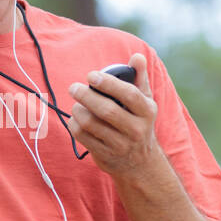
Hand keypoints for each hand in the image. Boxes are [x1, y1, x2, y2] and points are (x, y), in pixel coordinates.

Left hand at [66, 53, 160, 180]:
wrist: (140, 164)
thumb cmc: (139, 123)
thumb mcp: (145, 102)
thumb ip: (139, 77)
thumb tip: (137, 56)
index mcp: (147, 111)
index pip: (129, 94)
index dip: (108, 83)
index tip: (91, 76)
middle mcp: (136, 129)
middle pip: (106, 110)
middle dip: (86, 95)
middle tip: (74, 87)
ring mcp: (120, 145)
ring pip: (91, 123)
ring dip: (78, 110)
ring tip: (76, 104)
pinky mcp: (105, 155)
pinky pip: (82, 136)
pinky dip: (74, 124)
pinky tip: (75, 118)